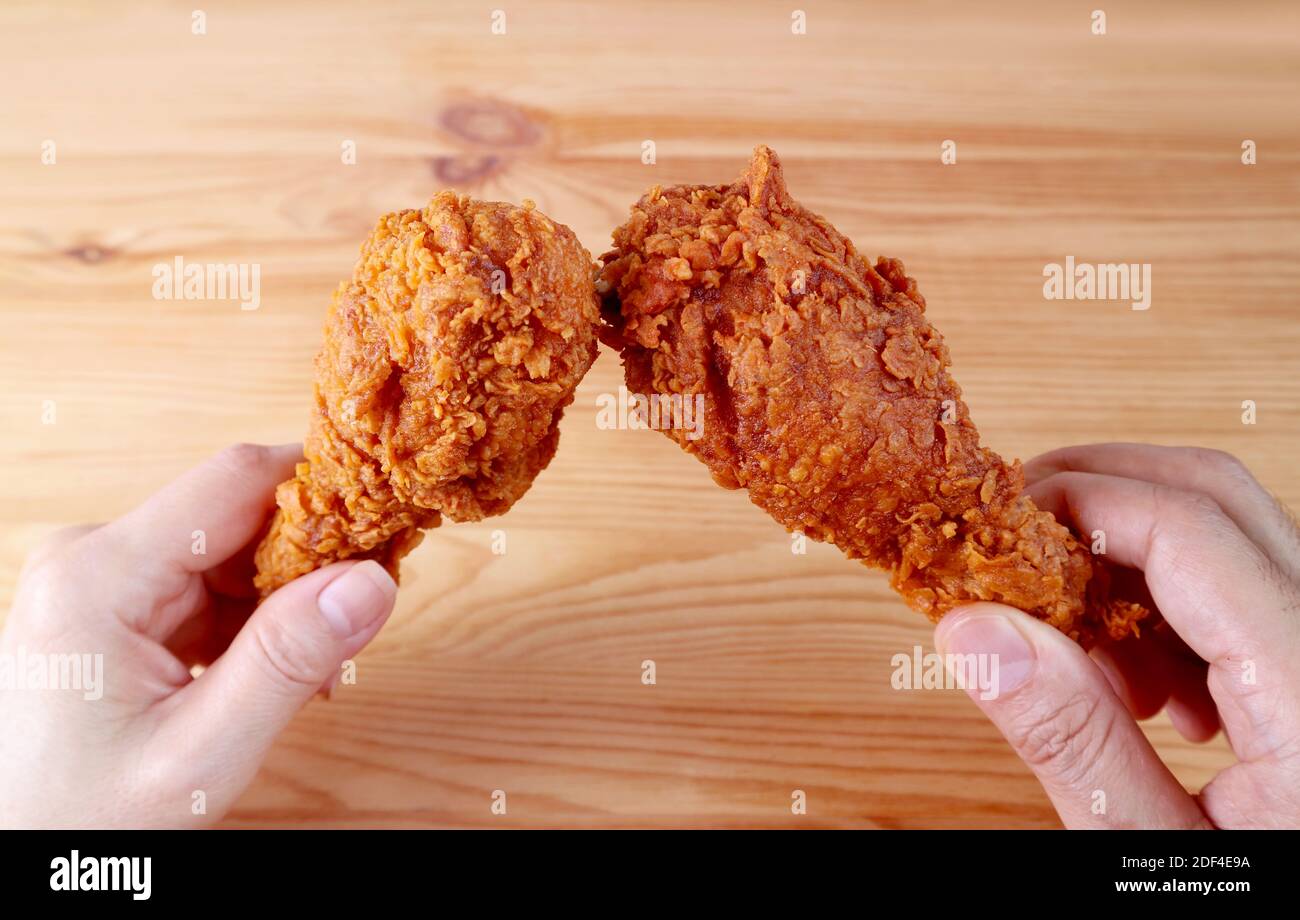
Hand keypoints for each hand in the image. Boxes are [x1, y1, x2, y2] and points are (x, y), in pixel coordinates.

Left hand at [0, 443, 397, 827]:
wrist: (14, 855)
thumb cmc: (82, 819)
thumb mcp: (199, 753)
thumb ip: (286, 661)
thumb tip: (372, 580)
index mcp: (101, 574)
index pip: (239, 480)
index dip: (325, 489)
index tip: (390, 523)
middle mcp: (95, 556)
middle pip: (240, 518)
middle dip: (311, 568)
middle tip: (357, 630)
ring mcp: (102, 579)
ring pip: (233, 555)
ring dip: (287, 606)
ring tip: (313, 676)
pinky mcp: (115, 605)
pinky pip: (209, 589)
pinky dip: (255, 627)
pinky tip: (274, 679)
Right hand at [934, 444, 1299, 828]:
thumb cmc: (1274, 908)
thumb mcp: (1156, 858)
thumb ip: (1074, 741)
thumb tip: (972, 629)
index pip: (1189, 530)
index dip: (1079, 502)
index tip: (995, 532)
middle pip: (1218, 495)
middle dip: (1100, 492)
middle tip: (1015, 541)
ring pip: (1232, 530)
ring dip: (1130, 551)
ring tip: (1076, 643)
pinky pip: (1245, 585)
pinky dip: (1169, 601)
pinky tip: (1140, 687)